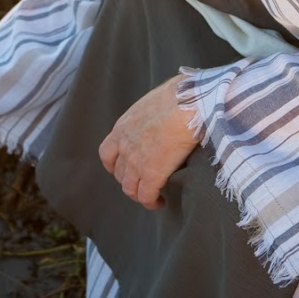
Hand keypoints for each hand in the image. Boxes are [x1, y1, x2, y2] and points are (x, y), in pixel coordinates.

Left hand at [98, 74, 200, 210]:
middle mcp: (125, 146)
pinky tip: (160, 202)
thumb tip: (169, 108)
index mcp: (123, 127)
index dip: (115, 164)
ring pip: (130, 188)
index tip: (125, 168)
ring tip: (153, 197)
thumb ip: (154, 110)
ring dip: (140, 194)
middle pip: (119, 173)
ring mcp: (136, 162)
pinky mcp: (152, 174)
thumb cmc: (182, 94)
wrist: (190, 103)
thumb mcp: (157, 98)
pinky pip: (147, 196)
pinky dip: (152, 203)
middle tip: (144, 182)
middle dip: (130, 180)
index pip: (107, 153)